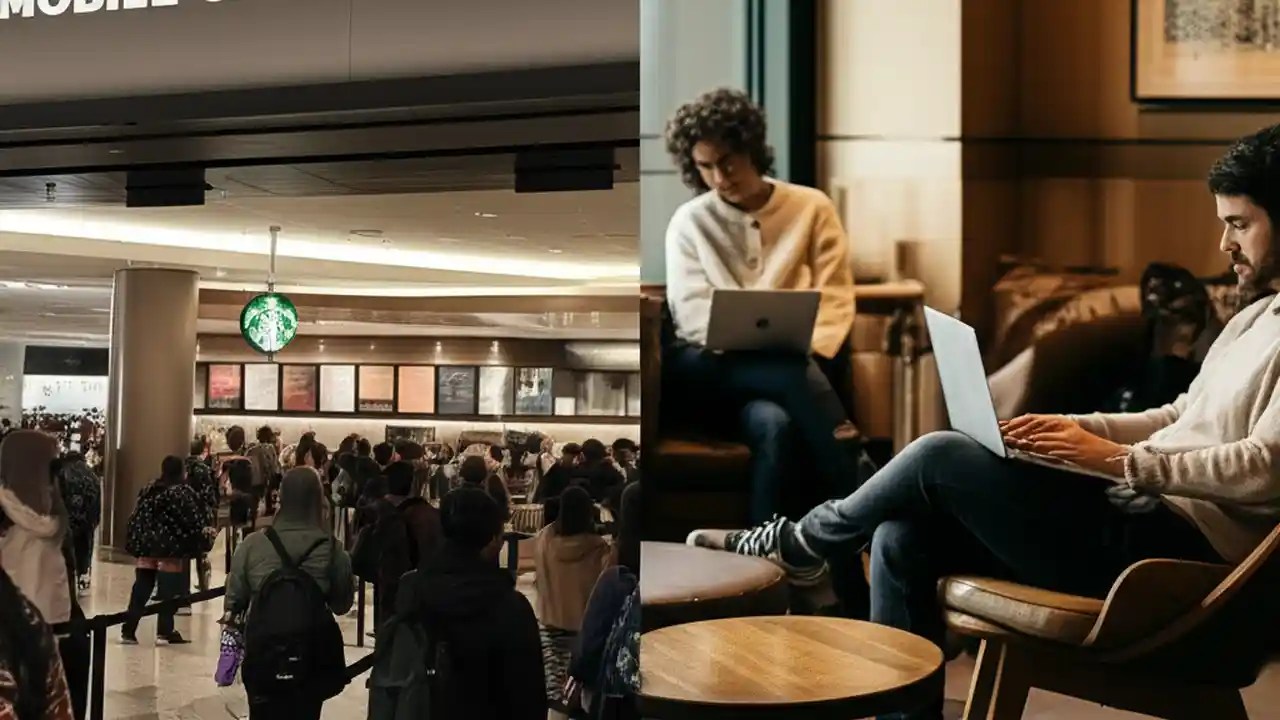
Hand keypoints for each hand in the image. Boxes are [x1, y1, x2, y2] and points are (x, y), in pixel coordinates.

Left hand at [1000, 414, 1126, 475]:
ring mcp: (1069, 438)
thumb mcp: (1067, 440)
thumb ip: (1047, 438)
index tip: (1001, 426)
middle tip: (999, 434)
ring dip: (1024, 439)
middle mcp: (1064, 427)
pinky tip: (1031, 447)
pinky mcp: (1073, 449)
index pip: (1034, 419)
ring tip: (1009, 441)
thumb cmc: (1088, 452)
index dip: (1016, 423)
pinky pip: (1055, 447)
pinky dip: (1041, 447)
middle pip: (1035, 425)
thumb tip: (1025, 440)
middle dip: (1016, 430)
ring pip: (1042, 436)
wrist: (1113, 458)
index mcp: (1061, 422)